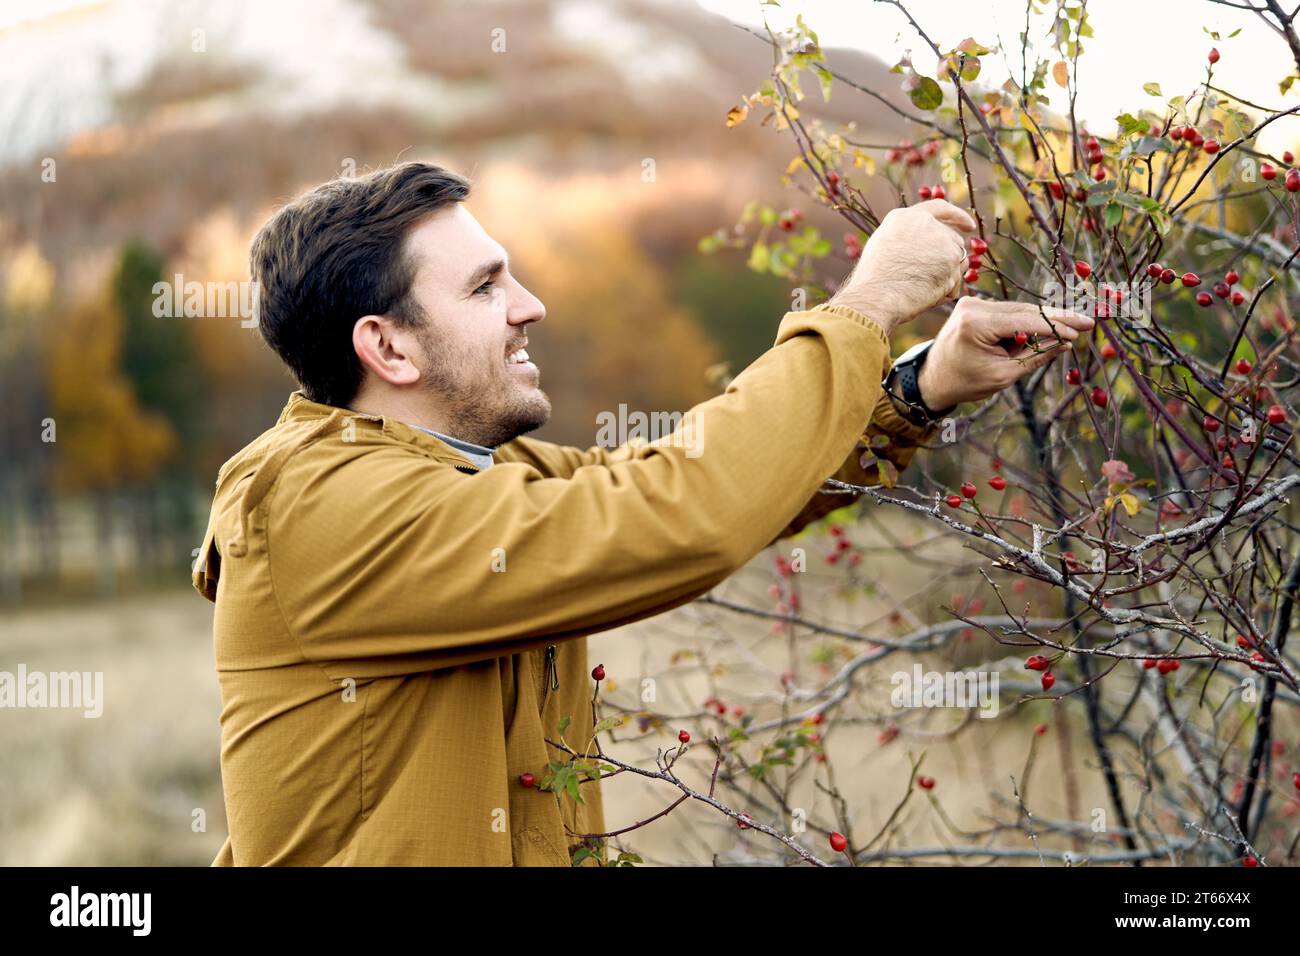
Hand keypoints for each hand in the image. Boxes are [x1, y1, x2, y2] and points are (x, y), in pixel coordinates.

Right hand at [828, 199, 976, 334]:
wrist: (876, 296)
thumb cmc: (873, 280)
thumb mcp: (883, 246)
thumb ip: (906, 238)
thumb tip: (923, 245)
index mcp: (907, 217)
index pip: (940, 208)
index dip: (957, 216)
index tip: (969, 226)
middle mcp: (928, 224)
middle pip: (953, 239)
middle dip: (949, 258)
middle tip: (934, 279)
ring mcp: (943, 241)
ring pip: (958, 261)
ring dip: (947, 276)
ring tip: (921, 290)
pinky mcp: (952, 261)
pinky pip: (955, 282)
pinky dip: (945, 292)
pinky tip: (925, 297)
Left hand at [917, 298, 1094, 408]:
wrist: (933, 378)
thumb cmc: (965, 382)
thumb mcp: (1003, 375)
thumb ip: (1034, 357)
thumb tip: (1065, 342)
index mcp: (976, 324)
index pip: (1026, 320)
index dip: (1056, 326)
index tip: (1081, 331)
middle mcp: (974, 306)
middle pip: (1025, 310)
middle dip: (1057, 319)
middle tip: (1088, 322)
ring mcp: (972, 303)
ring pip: (1019, 311)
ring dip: (1040, 324)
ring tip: (1065, 334)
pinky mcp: (974, 305)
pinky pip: (1008, 313)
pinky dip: (1025, 323)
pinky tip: (1043, 332)